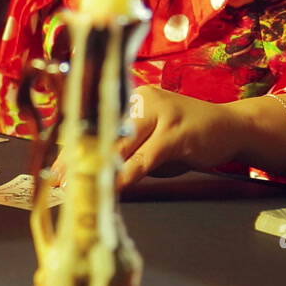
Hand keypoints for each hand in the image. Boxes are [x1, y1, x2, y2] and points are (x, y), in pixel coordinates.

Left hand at [51, 85, 244, 188]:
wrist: (233, 127)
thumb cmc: (186, 136)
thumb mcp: (150, 138)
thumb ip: (124, 150)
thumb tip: (90, 170)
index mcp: (129, 99)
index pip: (93, 122)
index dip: (71, 147)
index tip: (53, 169)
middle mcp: (140, 100)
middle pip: (101, 131)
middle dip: (77, 159)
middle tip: (58, 181)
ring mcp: (160, 113)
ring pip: (121, 145)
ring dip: (98, 169)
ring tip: (79, 187)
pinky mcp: (176, 132)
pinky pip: (146, 157)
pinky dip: (129, 174)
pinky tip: (115, 186)